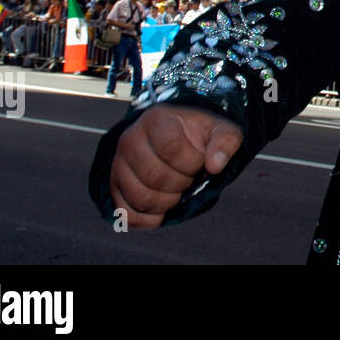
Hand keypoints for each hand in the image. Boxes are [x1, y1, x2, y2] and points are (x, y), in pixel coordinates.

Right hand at [110, 105, 243, 229]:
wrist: (178, 138)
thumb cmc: (198, 135)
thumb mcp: (220, 131)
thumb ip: (225, 142)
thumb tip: (216, 165)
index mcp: (156, 120)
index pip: (170, 147)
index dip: (191, 162)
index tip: (199, 162)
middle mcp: (130, 139)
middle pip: (154, 176)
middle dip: (181, 183)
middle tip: (189, 177)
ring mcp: (119, 164)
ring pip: (140, 197)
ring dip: (166, 202)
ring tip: (176, 190)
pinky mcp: (114, 187)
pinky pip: (125, 213)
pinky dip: (147, 219)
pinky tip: (162, 210)